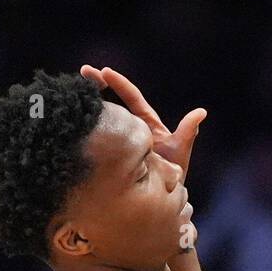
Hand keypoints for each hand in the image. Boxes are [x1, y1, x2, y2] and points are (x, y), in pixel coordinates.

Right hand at [80, 65, 205, 176]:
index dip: (119, 84)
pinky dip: (88, 126)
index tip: (104, 72)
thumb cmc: (174, 175)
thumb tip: (201, 112)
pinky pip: (100, 137)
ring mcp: (122, 140)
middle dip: (99, 84)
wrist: (162, 198)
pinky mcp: (112, 153)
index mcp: (147, 123)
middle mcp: (132, 128)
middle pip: (114, 101)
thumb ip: (187, 132)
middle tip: (83, 71)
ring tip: (71, 92)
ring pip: (105, 117)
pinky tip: (71, 119)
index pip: (132, 98)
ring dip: (89, 103)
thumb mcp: (180, 152)